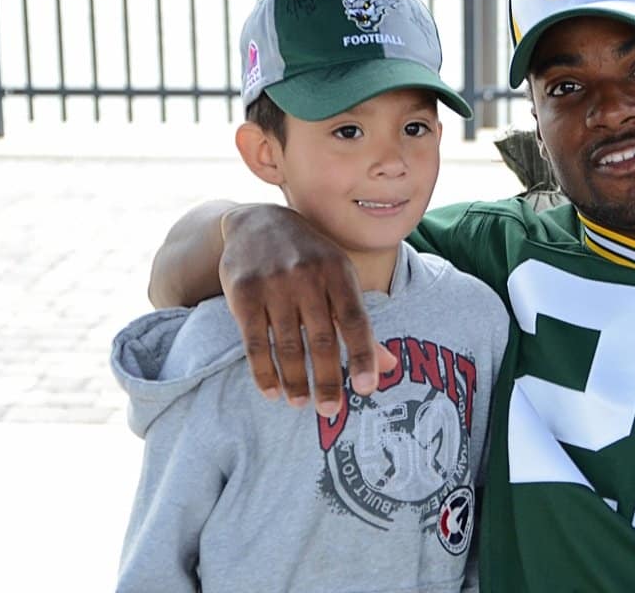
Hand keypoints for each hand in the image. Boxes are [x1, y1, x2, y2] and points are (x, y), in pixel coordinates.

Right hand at [219, 204, 397, 416]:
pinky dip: (264, 372)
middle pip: (322, 338)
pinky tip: (273, 391)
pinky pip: (255, 342)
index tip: (367, 388)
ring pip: (288, 345)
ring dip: (296, 380)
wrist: (257, 223)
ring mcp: (274, 283)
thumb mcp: (340, 279)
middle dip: (328, 379)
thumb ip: (360, 323)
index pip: (355, 320)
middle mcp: (307, 275)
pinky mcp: (244, 293)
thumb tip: (391, 367)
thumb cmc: (310, 258)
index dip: (363, 356)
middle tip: (331, 411)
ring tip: (302, 403)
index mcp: (338, 271)